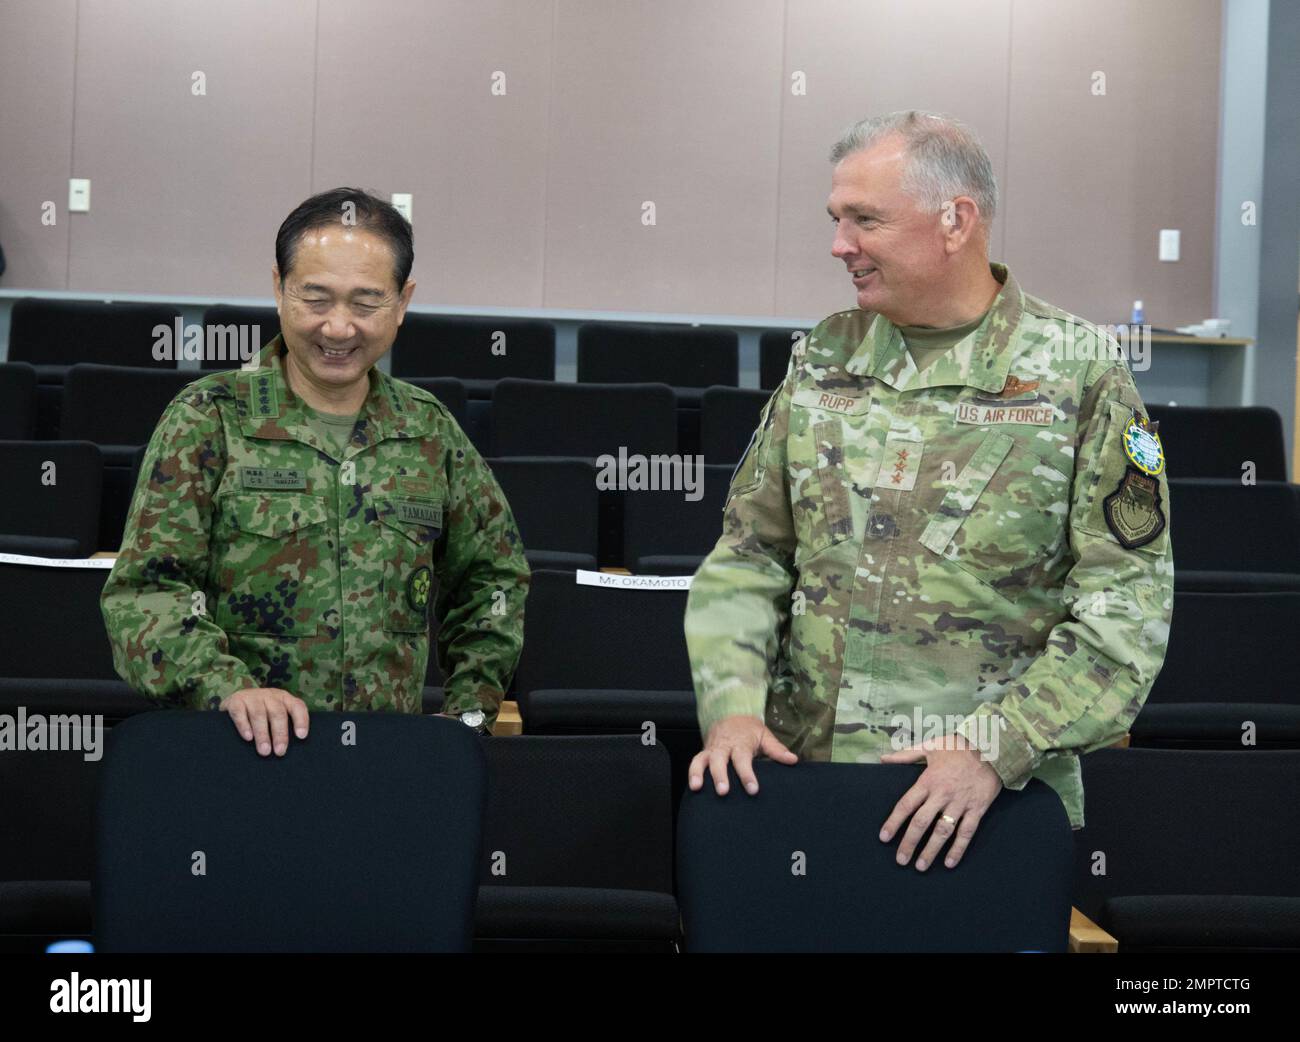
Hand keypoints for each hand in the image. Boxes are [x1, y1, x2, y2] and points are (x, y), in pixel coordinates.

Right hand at [219, 687, 308, 756]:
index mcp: (284, 699)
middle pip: (278, 713)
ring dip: (262, 734)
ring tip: (264, 751)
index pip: (297, 707)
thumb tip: (292, 750)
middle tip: (279, 751)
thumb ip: (284, 727)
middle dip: (280, 734)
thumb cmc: (262, 715)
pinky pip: (239, 713)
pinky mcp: (235, 701)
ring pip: (259, 714)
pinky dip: (244, 725)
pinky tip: (248, 737)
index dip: (301, 720)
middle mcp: (270, 695)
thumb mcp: (275, 716)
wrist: (235, 703)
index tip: (301, 736)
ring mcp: (252, 697)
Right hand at [688, 715, 797, 795]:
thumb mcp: (764, 736)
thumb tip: (793, 760)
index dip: (747, 775)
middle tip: (723, 792)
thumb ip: (777, 750)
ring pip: (701, 760)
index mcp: (741, 743)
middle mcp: (724, 747)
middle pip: (720, 761)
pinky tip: (693, 787)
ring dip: (697, 773)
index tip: (752, 789)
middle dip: (720, 776)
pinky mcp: (704, 753)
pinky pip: (695, 762)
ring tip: (696, 787)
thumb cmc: (749, 729)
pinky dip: (692, 773)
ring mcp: (712, 750)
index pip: (743, 760)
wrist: (730, 713)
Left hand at [879, 733, 1001, 869]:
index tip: (884, 837)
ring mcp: (960, 804)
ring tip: (921, 866)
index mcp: (928, 780)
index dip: (894, 822)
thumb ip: (905, 755)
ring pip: (942, 832)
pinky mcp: (977, 809)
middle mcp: (942, 795)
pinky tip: (950, 863)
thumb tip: (883, 759)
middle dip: (909, 843)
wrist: (992, 747)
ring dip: (931, 851)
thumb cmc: (958, 747)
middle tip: (901, 860)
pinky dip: (958, 849)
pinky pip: (966, 833)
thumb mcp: (930, 747)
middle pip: (921, 823)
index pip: (906, 805)